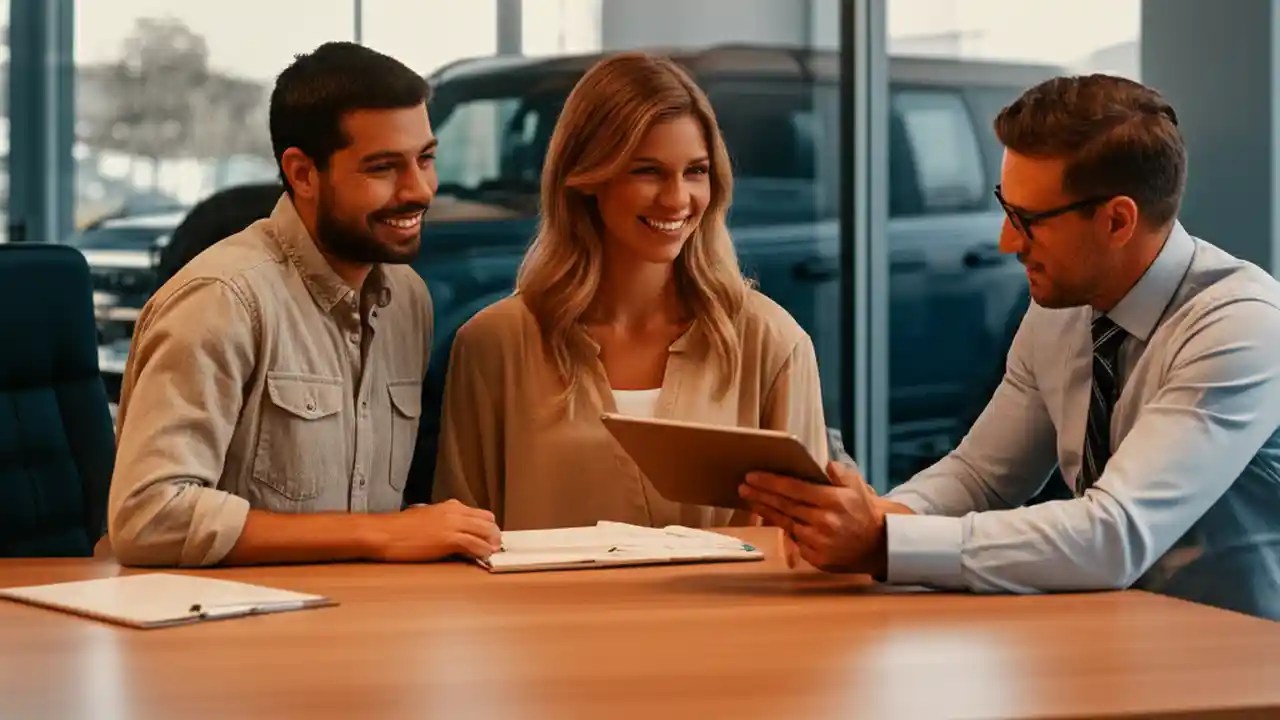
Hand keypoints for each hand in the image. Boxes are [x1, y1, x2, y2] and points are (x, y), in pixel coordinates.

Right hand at [372, 500, 501, 562]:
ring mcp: (453, 524)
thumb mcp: (426, 518)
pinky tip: (484, 558)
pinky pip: (475, 544)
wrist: (385, 533)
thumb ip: (442, 522)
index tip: (489, 537)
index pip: (479, 513)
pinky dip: (483, 551)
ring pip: (485, 531)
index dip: (487, 526)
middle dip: (494, 534)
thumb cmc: (399, 529)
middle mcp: (454, 512)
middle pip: (487, 520)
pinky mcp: (449, 539)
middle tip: (494, 546)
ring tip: (492, 553)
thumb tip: (451, 534)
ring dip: (491, 543)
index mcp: (449, 506)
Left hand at [739, 461, 887, 575]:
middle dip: (761, 495)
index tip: (752, 476)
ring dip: (767, 511)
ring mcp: (819, 542)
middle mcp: (824, 521)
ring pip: (786, 524)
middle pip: (785, 506)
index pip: (794, 489)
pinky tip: (774, 519)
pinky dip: (787, 531)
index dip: (771, 482)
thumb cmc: (863, 511)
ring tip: (751, 500)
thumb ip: (840, 473)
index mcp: (833, 501)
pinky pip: (796, 542)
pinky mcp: (817, 559)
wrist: (879, 546)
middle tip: (742, 487)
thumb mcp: (857, 486)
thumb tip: (824, 465)